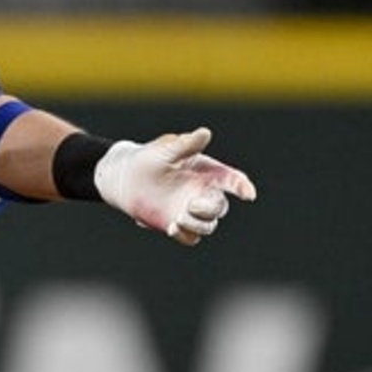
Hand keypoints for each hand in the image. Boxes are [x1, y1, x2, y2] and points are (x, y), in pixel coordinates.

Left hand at [93, 127, 258, 244]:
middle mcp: (202, 193)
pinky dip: (185, 235)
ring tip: (177, 219)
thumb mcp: (165, 150)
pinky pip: (190, 237)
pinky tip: (172, 228)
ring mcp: (190, 211)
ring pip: (208, 225)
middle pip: (220, 207)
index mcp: (206, 172)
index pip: (232, 180)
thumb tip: (205, 133)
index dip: (242, 187)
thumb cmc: (148, 159)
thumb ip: (186, 145)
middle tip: (193, 205)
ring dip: (198, 225)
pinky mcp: (177, 224)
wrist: (124, 179)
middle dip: (211, 209)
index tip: (247, 194)